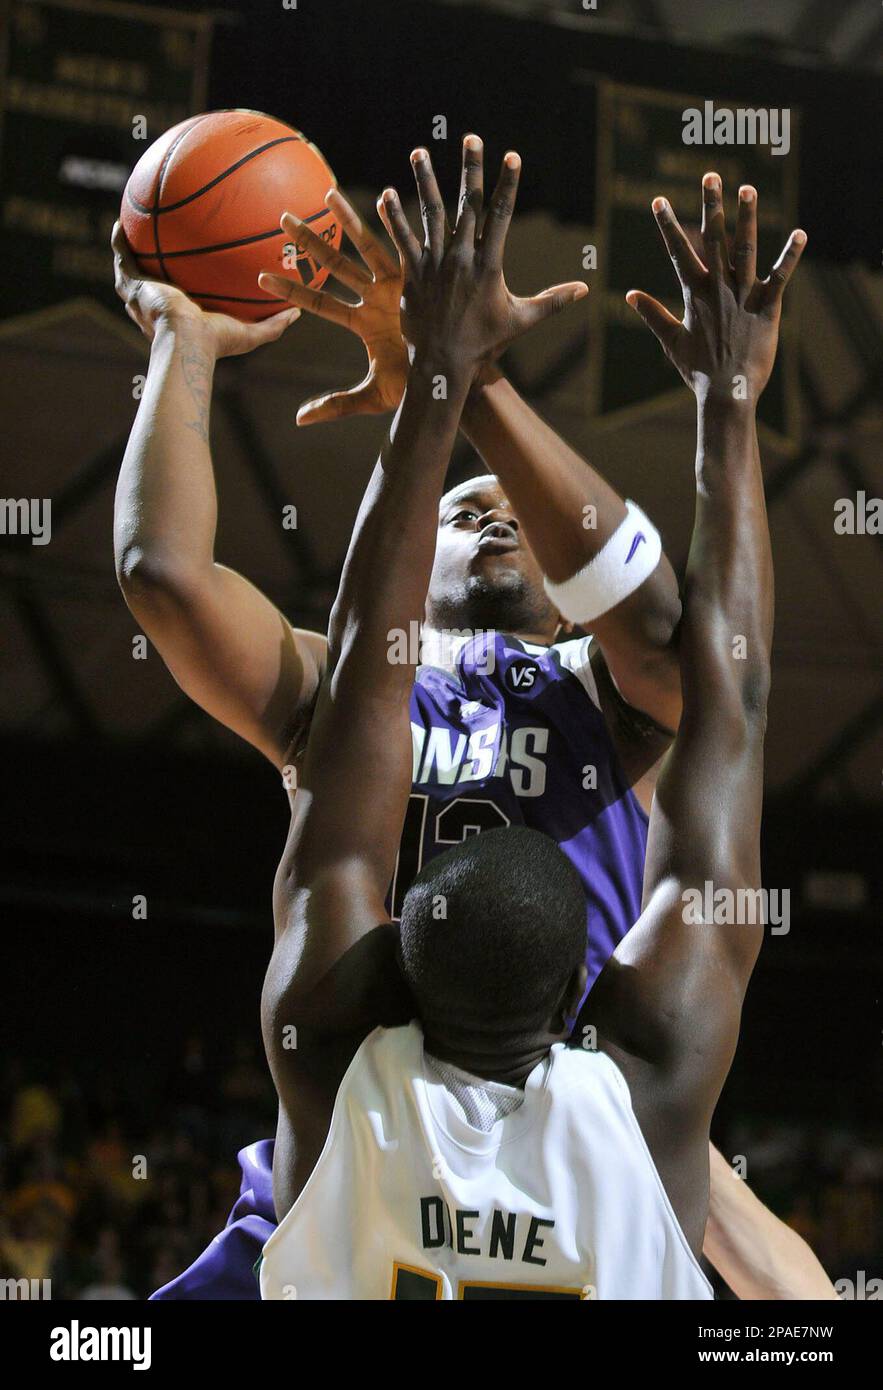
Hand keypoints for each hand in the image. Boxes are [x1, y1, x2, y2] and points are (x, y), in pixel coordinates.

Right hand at [111, 222, 299, 358]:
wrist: (186, 343)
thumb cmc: (216, 344)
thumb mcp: (250, 333)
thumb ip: (273, 323)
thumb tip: (298, 313)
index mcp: (181, 316)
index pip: (180, 295)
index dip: (183, 279)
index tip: (192, 263)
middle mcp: (157, 306)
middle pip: (152, 278)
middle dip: (155, 259)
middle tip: (162, 239)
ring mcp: (141, 296)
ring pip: (130, 266)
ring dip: (131, 246)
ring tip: (132, 223)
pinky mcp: (132, 286)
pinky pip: (122, 257)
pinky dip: (120, 240)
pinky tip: (122, 222)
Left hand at [257, 189, 407, 423]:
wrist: (455, 378)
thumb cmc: (418, 388)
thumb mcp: (374, 396)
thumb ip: (336, 404)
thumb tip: (298, 420)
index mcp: (362, 322)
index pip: (318, 302)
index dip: (290, 291)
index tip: (260, 277)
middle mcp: (375, 298)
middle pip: (334, 264)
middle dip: (309, 241)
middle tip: (282, 217)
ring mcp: (397, 286)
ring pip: (365, 247)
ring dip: (346, 221)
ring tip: (327, 194)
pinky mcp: (422, 280)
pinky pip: (405, 247)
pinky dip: (394, 224)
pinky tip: (384, 200)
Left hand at [378, 136, 586, 376]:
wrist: (444, 365)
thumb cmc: (484, 344)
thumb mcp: (521, 320)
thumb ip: (552, 300)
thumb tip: (584, 289)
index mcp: (488, 265)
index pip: (500, 215)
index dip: (506, 184)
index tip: (511, 156)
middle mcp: (461, 258)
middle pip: (466, 204)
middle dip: (470, 169)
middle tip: (471, 138)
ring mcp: (434, 264)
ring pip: (429, 213)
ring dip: (425, 180)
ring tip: (420, 152)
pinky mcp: (412, 274)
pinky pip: (401, 239)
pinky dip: (394, 216)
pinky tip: (387, 193)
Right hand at [625, 174, 805, 403]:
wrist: (727, 392)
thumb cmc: (697, 371)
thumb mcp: (671, 341)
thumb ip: (652, 313)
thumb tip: (628, 295)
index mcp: (693, 294)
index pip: (678, 252)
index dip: (668, 225)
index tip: (658, 200)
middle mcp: (718, 288)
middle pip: (715, 238)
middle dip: (711, 205)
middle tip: (711, 175)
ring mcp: (744, 295)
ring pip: (746, 248)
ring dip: (747, 217)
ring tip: (747, 189)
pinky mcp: (768, 307)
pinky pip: (781, 276)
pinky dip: (791, 255)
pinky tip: (801, 234)